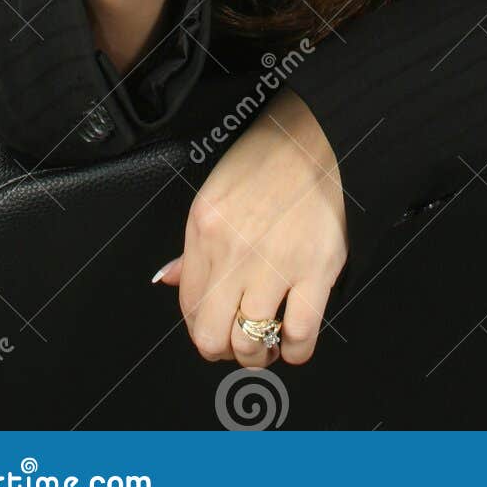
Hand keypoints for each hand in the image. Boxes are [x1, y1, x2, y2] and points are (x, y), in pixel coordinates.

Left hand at [153, 89, 347, 367]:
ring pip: (251, 343)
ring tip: (269, 340)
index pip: (188, 305)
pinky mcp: (316, 268)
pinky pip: (299, 335)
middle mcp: (234, 251)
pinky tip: (294, 340)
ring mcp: (275, 263)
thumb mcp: (216, 192)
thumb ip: (193, 243)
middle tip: (240, 341)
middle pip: (210, 337)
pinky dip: (295, 350)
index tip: (217, 326)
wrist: (317, 133)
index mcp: (205, 230)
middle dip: (224, 350)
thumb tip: (169, 279)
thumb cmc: (267, 159)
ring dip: (259, 353)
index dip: (201, 327)